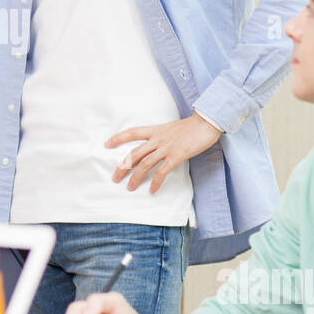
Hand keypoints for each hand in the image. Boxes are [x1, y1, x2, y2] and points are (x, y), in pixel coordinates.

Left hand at [106, 113, 220, 192]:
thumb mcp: (171, 128)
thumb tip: (156, 147)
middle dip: (122, 167)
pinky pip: (162, 171)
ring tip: (129, 187)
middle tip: (114, 177)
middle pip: (134, 154)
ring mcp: (166, 148)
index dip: (118, 138)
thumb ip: (162, 137)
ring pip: (144, 164)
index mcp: (155, 130)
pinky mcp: (176, 156)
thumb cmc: (192, 126)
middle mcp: (157, 139)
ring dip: (135, 177)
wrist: (206, 122)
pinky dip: (155, 182)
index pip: (132, 132)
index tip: (107, 144)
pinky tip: (152, 190)